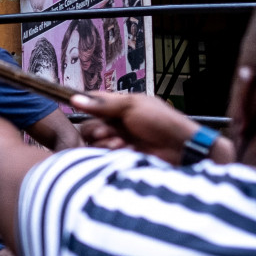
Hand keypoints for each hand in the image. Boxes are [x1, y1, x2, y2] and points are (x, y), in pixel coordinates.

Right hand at [71, 91, 226, 163]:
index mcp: (118, 106)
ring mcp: (117, 140)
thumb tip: (76, 98)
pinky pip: (102, 155)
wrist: (180, 148)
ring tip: (122, 143)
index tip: (79, 108)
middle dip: (97, 129)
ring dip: (105, 142)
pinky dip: (112, 153)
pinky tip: (126, 151)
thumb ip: (104, 104)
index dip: (85, 106)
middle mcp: (114, 123)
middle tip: (109, 132)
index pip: (91, 103)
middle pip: (88, 125)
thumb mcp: (132, 106)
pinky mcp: (119, 156)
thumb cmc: (162, 122)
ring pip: (93, 142)